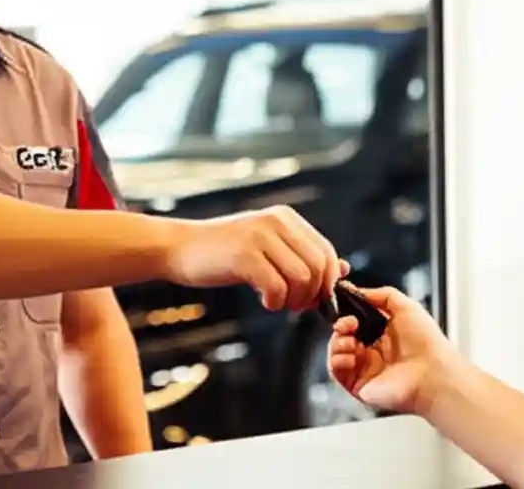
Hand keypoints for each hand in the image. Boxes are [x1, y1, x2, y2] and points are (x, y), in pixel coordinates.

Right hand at [162, 205, 347, 311]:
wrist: (179, 247)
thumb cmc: (224, 253)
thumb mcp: (267, 248)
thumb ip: (302, 256)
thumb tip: (345, 269)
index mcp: (286, 218)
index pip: (327, 252)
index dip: (327, 281)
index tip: (312, 299)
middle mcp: (277, 222)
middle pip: (319, 266)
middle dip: (313, 294)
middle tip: (294, 305)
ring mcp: (260, 237)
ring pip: (303, 278)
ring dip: (294, 300)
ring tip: (278, 303)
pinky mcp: (244, 256)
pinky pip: (278, 287)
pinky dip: (276, 302)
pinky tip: (264, 302)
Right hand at [327, 286, 455, 417]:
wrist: (433, 373)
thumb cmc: (427, 343)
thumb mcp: (406, 306)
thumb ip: (381, 295)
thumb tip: (357, 291)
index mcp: (383, 336)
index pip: (355, 324)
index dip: (348, 316)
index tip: (349, 311)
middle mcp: (373, 354)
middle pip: (342, 337)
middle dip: (340, 327)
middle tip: (348, 324)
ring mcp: (365, 371)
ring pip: (336, 354)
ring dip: (336, 343)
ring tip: (349, 341)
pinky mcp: (360, 386)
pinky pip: (337, 373)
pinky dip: (336, 362)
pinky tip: (349, 356)